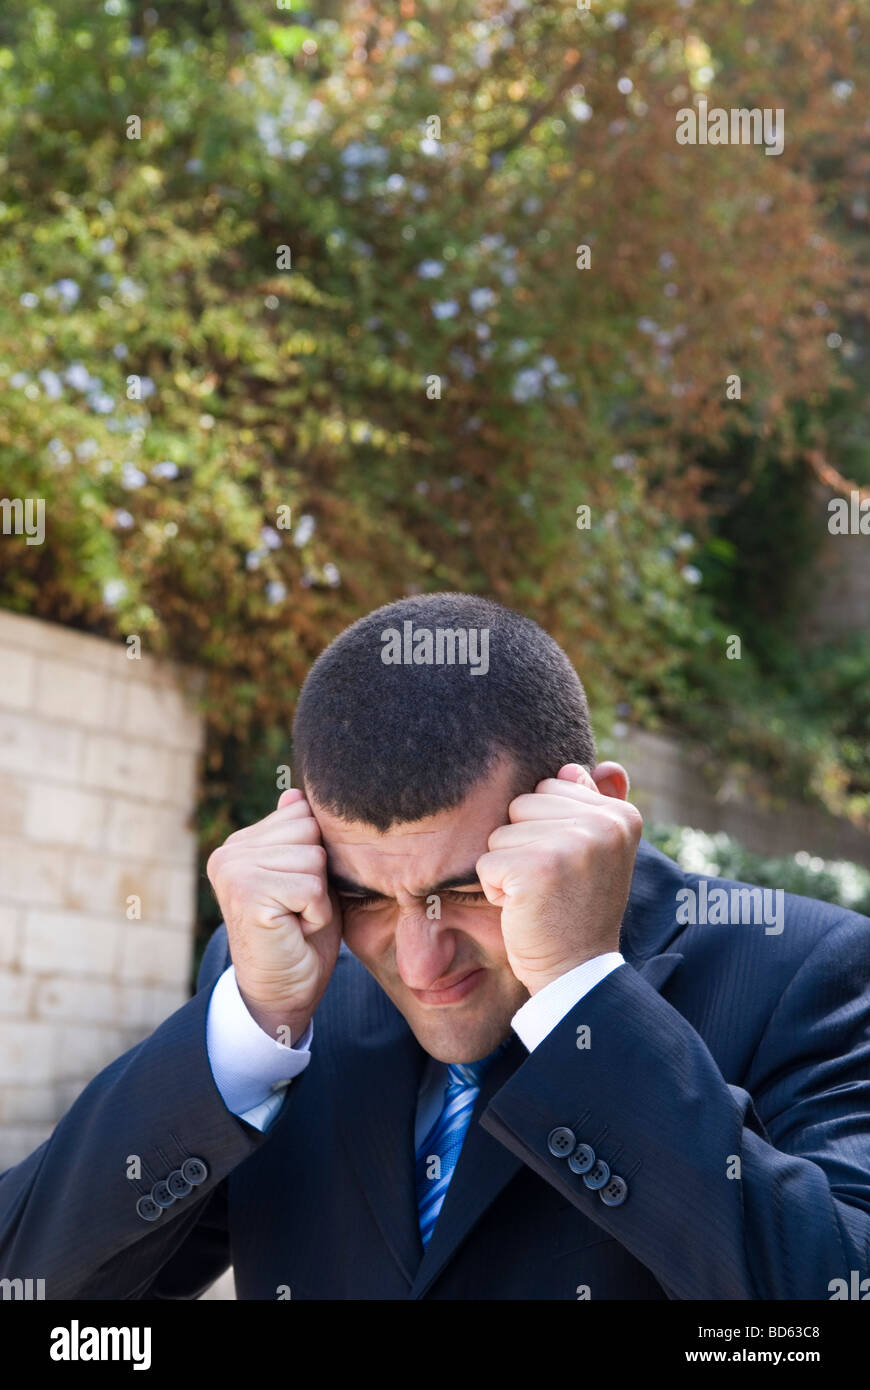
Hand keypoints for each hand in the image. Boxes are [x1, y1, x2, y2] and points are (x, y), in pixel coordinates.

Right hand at [206, 788, 341, 1042]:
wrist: (285, 992)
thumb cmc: (301, 935)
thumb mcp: (307, 877)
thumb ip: (300, 838)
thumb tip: (294, 794)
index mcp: (242, 843)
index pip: (303, 814)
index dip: (317, 855)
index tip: (298, 890)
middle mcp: (230, 852)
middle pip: (311, 832)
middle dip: (320, 874)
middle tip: (298, 907)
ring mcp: (234, 871)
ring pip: (314, 859)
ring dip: (318, 896)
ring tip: (296, 918)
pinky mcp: (247, 895)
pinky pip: (311, 887)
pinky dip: (316, 913)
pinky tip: (295, 929)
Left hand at [475, 763, 642, 995]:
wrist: (577, 973)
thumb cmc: (577, 909)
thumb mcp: (595, 853)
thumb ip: (592, 805)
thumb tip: (585, 765)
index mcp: (621, 815)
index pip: (550, 786)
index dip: (545, 829)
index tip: (569, 866)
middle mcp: (603, 824)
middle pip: (521, 804)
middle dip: (523, 845)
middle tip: (551, 884)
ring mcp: (572, 844)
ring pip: (500, 832)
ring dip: (508, 867)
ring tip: (538, 895)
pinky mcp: (537, 869)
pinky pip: (487, 861)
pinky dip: (495, 889)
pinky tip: (524, 909)